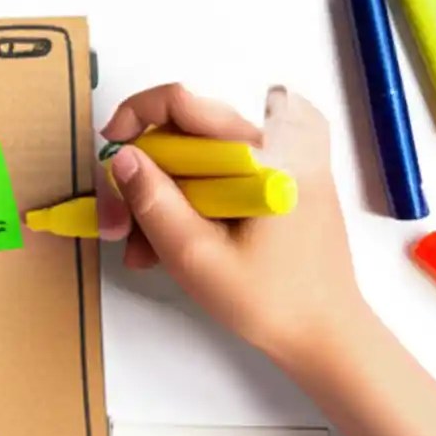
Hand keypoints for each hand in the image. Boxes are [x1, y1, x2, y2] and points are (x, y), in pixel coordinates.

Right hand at [98, 84, 365, 364]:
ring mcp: (278, 162)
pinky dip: (188, 202)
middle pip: (184, 134)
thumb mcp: (196, 256)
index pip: (184, 103)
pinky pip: (217, 175)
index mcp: (264, 152)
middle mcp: (276, 143)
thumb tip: (122, 156)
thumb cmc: (271, 300)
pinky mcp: (274, 182)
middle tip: (121, 226)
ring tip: (143, 251)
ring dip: (161, 197)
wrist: (324, 332)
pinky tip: (172, 241)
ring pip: (195, 160)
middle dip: (143, 175)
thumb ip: (154, 202)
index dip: (135, 116)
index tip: (110, 150)